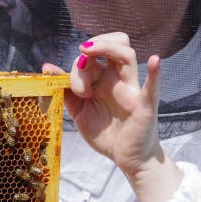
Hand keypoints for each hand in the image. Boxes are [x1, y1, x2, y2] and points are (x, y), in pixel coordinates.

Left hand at [43, 32, 181, 201]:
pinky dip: (154, 73)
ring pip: (127, 55)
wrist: (127, 158)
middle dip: (97, 45)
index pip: (92, 57)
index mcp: (103, 79)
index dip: (78, 65)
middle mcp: (118, 79)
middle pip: (117, 43)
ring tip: (89, 51)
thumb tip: (46, 67)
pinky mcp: (143, 106)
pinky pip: (151, 87)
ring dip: (107, 48)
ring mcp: (131, 90)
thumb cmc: (106, 133)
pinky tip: (154, 61)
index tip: (72, 87)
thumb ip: (65, 90)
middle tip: (83, 54)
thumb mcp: (79, 111)